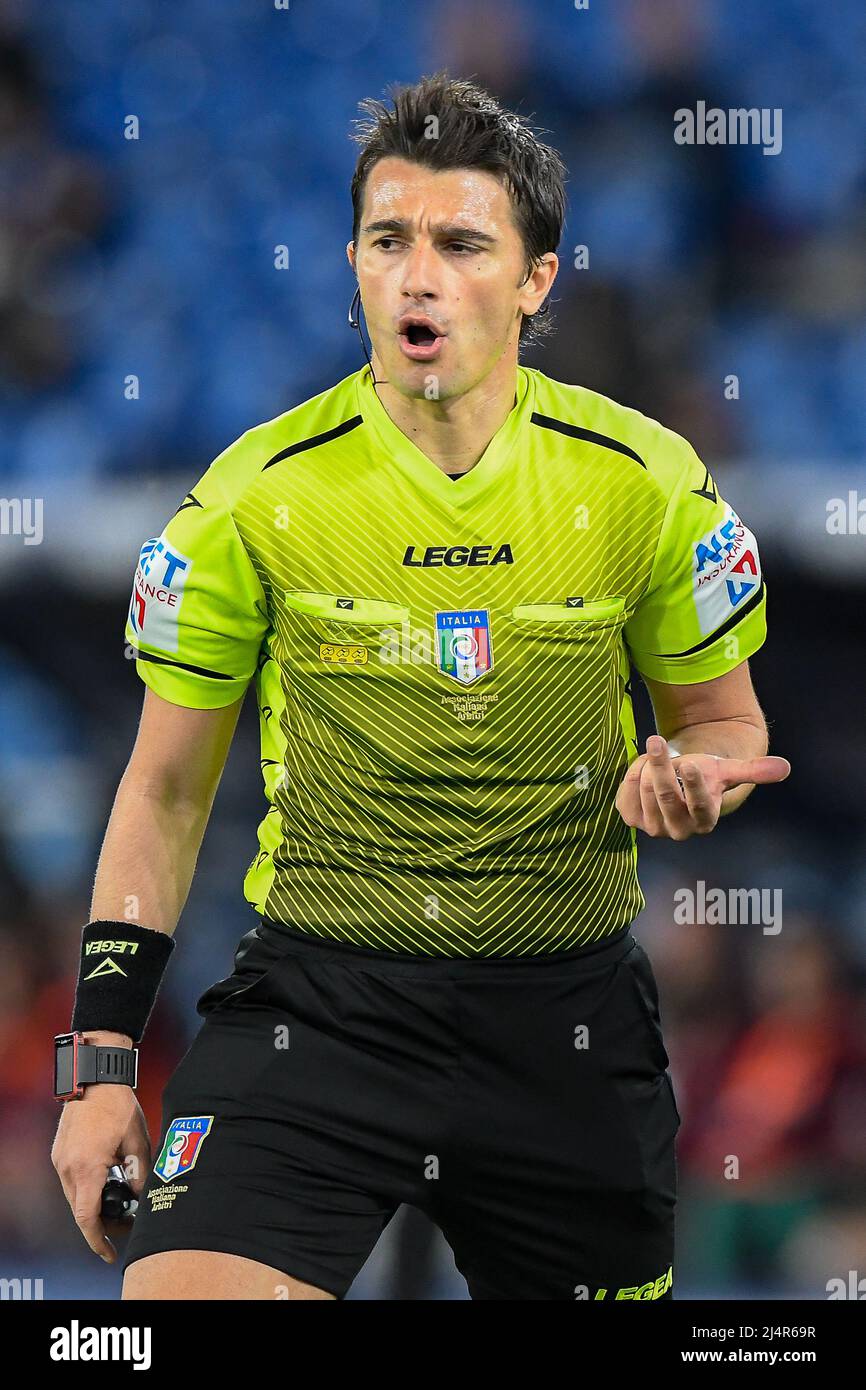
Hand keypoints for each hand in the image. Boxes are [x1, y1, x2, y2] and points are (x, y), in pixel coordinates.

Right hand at [52, 1084, 150, 1262]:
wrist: (95, 1078)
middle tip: (126, 1222)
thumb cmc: (118, 1106)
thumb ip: (140, 1174)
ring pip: (74, 1197)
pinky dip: (87, 1189)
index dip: (98, 1240)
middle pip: (80, 1211)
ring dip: (94, 1205)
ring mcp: (60, 1161)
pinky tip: (108, 1180)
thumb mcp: (137, 1142)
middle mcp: (68, 1168)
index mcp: (88, 1168)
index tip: (109, 1253)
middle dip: (101, 1224)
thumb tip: (141, 1199)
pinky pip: (71, 1181)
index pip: (87, 1218)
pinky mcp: (59, 1153)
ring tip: (121, 1199)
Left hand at [616, 734, 790, 839]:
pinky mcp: (632, 818)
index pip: (700, 806)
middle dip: (661, 765)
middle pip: (666, 795)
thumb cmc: (706, 774)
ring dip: (647, 766)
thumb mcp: (728, 770)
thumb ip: (754, 770)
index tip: (692, 764)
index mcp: (705, 820)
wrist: (679, 784)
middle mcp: (679, 830)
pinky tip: (643, 768)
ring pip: (644, 790)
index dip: (695, 785)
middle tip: (657, 739)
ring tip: (657, 755)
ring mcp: (653, 827)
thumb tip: (784, 767)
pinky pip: (625, 793)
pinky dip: (632, 773)